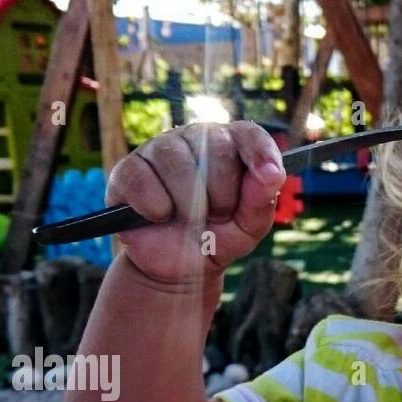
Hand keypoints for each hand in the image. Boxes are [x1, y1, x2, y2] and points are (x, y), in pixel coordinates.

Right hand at [105, 122, 284, 287]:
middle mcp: (194, 139)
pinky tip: (158, 217)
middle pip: (215, 148)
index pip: (248, 134)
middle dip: (221, 195)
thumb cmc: (216, 238)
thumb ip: (261, 202)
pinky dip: (155, 208)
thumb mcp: (247, 228)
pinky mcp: (128, 169)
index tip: (271, 176)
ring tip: (188, 220)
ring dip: (188, 206)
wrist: (176, 267)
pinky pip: (142, 181)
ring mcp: (158, 150)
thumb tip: (273, 175)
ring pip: (177, 163)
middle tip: (215, 215)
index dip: (260, 152)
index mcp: (230, 147)